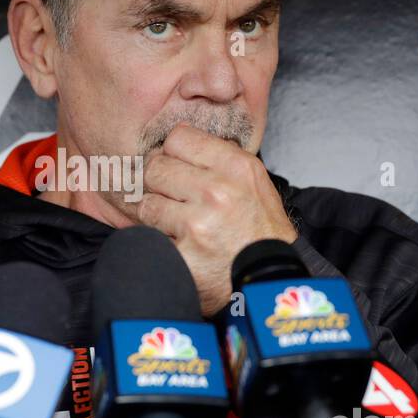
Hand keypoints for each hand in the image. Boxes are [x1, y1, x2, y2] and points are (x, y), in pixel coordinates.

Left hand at [136, 124, 297, 315]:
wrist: (270, 279)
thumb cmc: (260, 230)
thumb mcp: (254, 181)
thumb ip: (219, 157)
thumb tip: (176, 140)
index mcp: (236, 168)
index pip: (178, 138)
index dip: (173, 153)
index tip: (179, 166)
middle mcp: (217, 192)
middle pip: (155, 168)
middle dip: (160, 184)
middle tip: (175, 199)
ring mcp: (198, 225)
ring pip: (147, 204)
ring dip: (158, 215)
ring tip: (180, 225)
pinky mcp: (183, 255)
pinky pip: (149, 237)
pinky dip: (159, 243)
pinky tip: (180, 246)